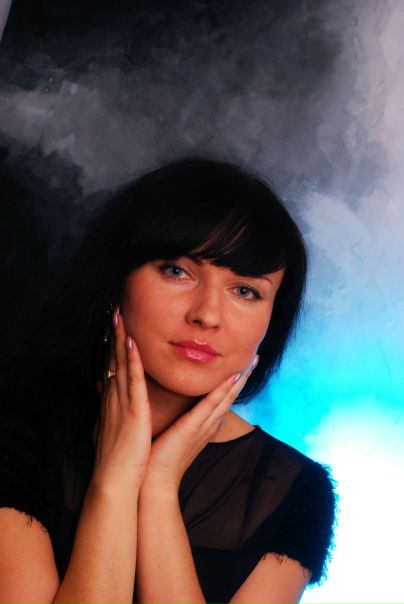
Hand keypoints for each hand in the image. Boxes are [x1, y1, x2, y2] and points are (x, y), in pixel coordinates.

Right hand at [91, 308, 151, 492]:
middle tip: (115, 310)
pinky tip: (130, 342)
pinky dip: (130, 360)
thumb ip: (115, 413)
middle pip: (113, 359)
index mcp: (114, 402)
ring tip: (119, 315)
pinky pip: (131, 380)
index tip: (116, 326)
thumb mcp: (115, 430)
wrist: (117, 482)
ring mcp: (121, 403)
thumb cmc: (120, 459)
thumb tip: (112, 403)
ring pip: (119, 363)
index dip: (113, 345)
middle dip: (114, 334)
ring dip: (119, 338)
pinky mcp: (131, 411)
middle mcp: (114, 398)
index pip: (113, 367)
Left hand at [141, 354, 258, 493]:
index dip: (232, 383)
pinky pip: (211, 405)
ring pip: (225, 398)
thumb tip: (173, 410)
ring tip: (251, 361)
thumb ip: (176, 422)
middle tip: (255, 358)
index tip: (241, 366)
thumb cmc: (158, 460)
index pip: (220, 400)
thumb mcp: (171, 435)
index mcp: (202, 426)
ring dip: (239, 379)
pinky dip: (223, 390)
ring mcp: (203, 426)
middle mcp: (207, 425)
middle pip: (229, 397)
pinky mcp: (193, 427)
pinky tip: (233, 377)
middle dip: (243, 377)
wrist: (154, 482)